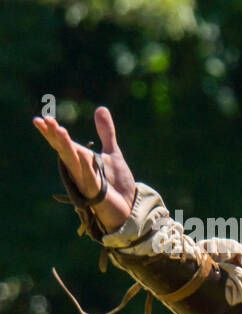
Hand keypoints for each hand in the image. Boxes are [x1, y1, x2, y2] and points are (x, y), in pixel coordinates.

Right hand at [33, 106, 136, 233]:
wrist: (129, 206)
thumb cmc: (117, 183)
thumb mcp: (112, 153)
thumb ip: (106, 132)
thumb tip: (100, 108)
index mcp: (80, 159)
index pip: (62, 143)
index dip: (52, 132)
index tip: (41, 118)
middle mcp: (79, 168)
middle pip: (63, 149)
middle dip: (54, 135)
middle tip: (45, 120)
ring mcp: (85, 179)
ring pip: (72, 161)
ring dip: (66, 146)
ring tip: (60, 130)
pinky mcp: (95, 190)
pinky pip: (89, 177)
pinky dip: (86, 166)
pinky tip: (83, 154)